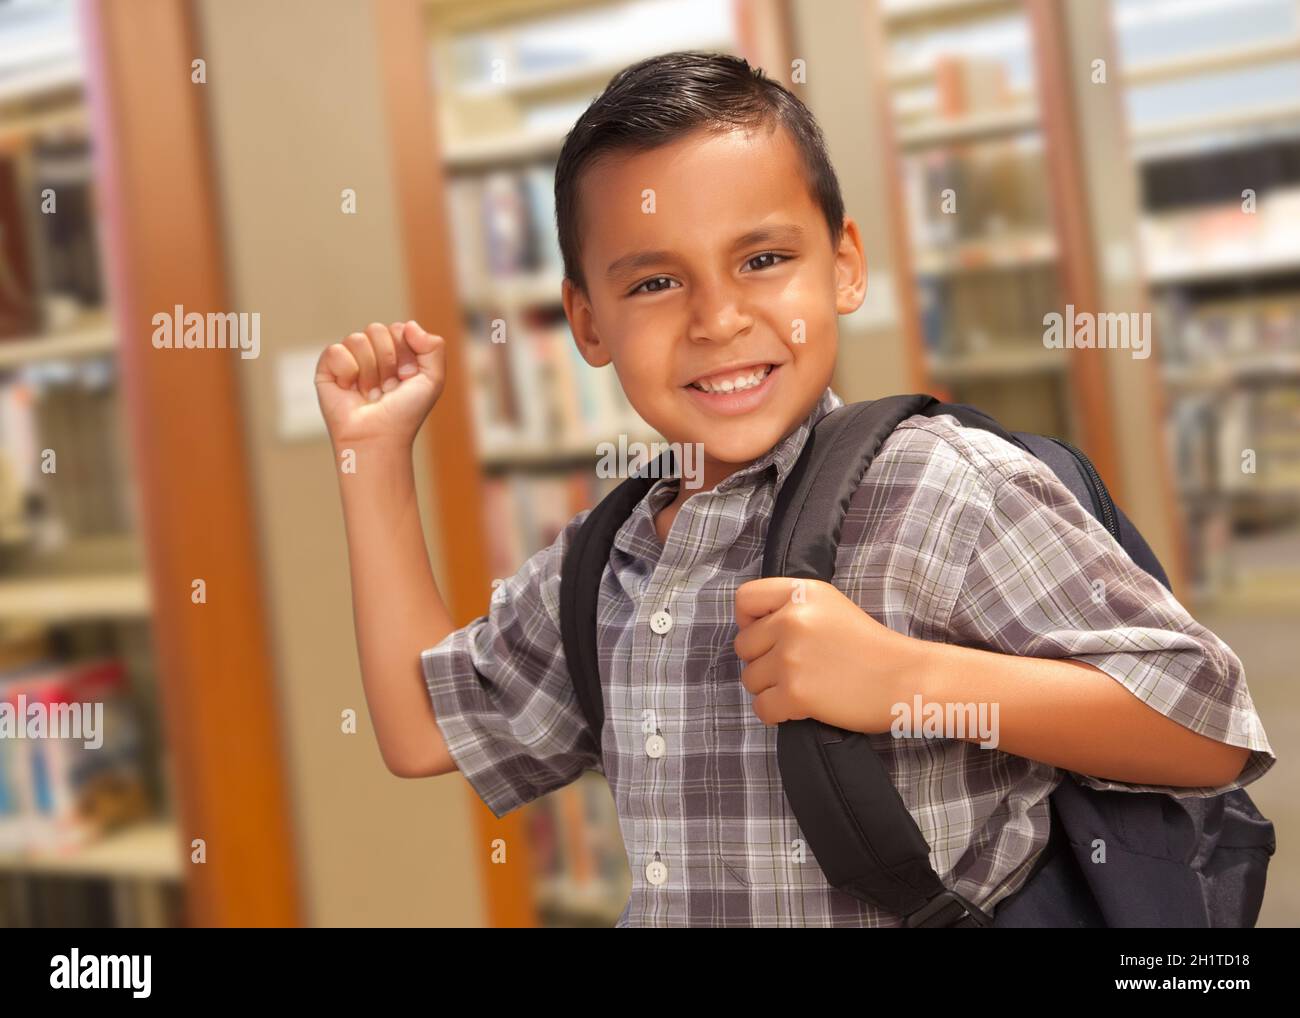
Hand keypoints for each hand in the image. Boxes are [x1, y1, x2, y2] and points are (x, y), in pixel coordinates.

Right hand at [315, 320, 444, 447]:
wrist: (379, 437)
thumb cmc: (405, 414)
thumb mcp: (433, 380)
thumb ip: (433, 347)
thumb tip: (409, 324)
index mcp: (396, 352)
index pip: (399, 329)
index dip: (405, 353)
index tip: (406, 378)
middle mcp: (372, 353)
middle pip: (377, 329)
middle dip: (387, 361)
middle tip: (387, 387)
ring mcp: (349, 360)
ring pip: (357, 339)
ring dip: (369, 371)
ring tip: (370, 392)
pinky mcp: (327, 369)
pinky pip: (336, 350)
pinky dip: (347, 371)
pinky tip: (349, 389)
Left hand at [733, 577, 922, 732]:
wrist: (906, 678)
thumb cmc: (870, 647)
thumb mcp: (831, 606)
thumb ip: (792, 609)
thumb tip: (750, 630)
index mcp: (802, 593)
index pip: (745, 599)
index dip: (748, 621)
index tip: (766, 636)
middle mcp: (792, 620)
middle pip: (743, 646)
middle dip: (762, 661)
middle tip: (793, 668)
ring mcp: (792, 657)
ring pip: (750, 679)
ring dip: (770, 688)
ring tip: (803, 687)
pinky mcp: (795, 693)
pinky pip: (761, 708)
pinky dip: (776, 713)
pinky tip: (799, 708)